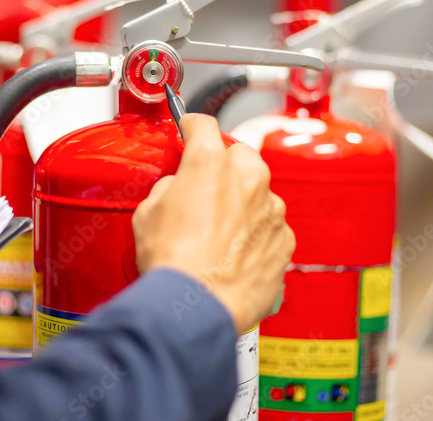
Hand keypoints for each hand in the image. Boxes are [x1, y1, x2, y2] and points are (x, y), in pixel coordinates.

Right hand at [132, 114, 294, 332]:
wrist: (197, 308)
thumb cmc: (173, 263)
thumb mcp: (148, 212)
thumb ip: (170, 187)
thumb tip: (179, 188)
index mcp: (211, 162)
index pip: (203, 125)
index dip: (191, 127)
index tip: (190, 131)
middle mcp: (248, 178)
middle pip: (239, 157)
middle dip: (222, 169)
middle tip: (202, 192)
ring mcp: (271, 209)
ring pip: (258, 193)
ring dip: (242, 204)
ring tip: (216, 235)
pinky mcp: (284, 239)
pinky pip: (270, 226)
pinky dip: (256, 235)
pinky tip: (233, 254)